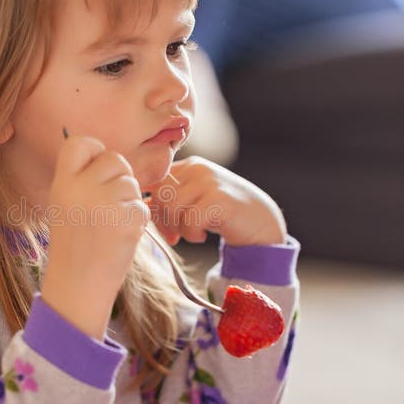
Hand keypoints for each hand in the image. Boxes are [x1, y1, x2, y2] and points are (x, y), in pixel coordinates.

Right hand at [41, 135, 148, 338]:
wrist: (78, 285)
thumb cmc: (74, 245)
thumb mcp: (64, 205)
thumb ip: (82, 180)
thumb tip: (110, 159)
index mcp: (62, 183)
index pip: (80, 142)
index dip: (94, 150)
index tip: (96, 167)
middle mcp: (82, 188)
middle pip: (115, 158)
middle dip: (118, 177)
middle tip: (108, 204)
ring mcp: (107, 203)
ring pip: (132, 183)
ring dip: (128, 201)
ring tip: (110, 225)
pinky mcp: (129, 218)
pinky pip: (142, 207)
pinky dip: (136, 221)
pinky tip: (119, 238)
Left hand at [148, 156, 286, 246]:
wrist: (261, 223)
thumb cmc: (223, 214)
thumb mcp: (194, 202)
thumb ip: (170, 200)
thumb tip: (142, 207)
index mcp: (188, 166)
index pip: (153, 182)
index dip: (152, 207)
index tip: (164, 226)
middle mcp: (198, 168)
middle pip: (159, 194)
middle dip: (162, 220)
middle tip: (175, 236)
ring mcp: (210, 181)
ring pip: (172, 206)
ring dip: (178, 228)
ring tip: (191, 234)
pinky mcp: (220, 198)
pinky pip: (190, 219)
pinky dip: (192, 233)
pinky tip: (202, 236)